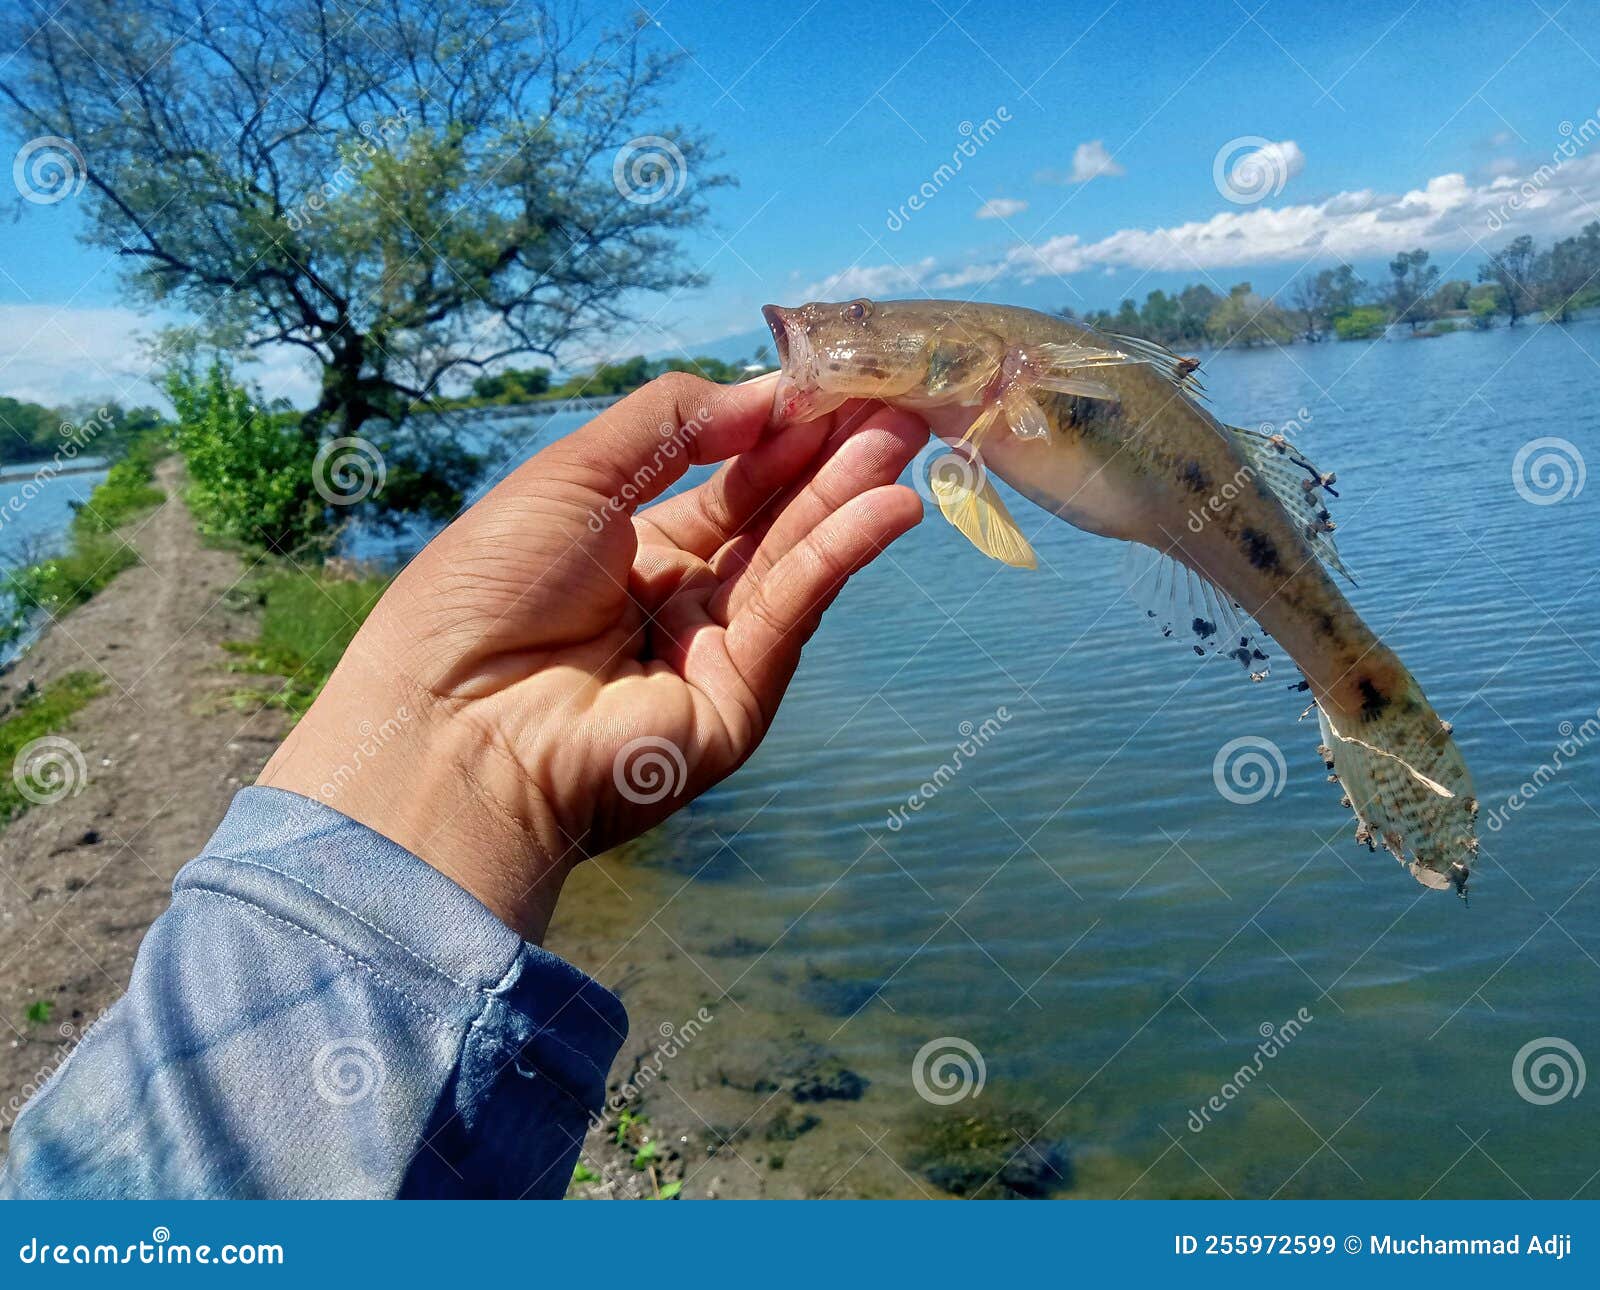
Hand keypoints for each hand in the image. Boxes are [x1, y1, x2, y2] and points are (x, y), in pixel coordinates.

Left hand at [259, 372, 925, 939]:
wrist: (450, 721)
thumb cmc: (485, 590)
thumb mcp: (573, 476)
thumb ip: (671, 425)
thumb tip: (762, 393)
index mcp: (627, 550)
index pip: (726, 483)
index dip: (776, 430)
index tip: (832, 380)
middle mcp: (675, 601)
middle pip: (770, 518)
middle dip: (831, 457)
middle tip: (896, 400)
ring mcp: (709, 653)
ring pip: (791, 560)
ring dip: (847, 497)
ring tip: (903, 434)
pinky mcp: (736, 701)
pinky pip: (791, 613)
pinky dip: (839, 557)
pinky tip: (886, 508)